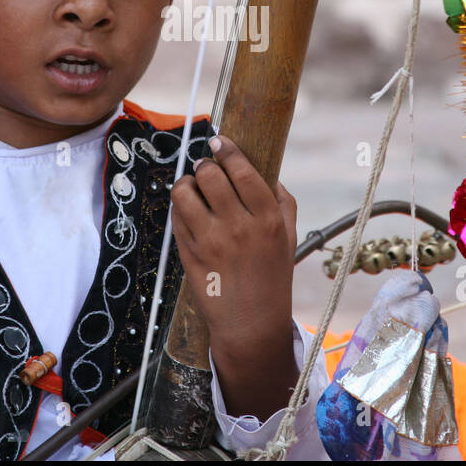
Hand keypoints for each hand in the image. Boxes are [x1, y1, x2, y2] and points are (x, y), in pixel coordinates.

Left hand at [169, 134, 299, 420]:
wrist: (252, 323)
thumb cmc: (273, 277)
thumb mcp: (289, 238)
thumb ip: (282, 202)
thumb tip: (267, 172)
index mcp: (268, 220)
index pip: (242, 170)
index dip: (226, 150)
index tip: (218, 142)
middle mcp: (239, 228)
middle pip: (209, 175)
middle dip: (204, 166)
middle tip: (206, 169)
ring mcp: (211, 242)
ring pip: (185, 193)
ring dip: (186, 184)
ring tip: (192, 187)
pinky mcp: (190, 255)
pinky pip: (176, 218)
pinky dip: (179, 208)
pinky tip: (189, 211)